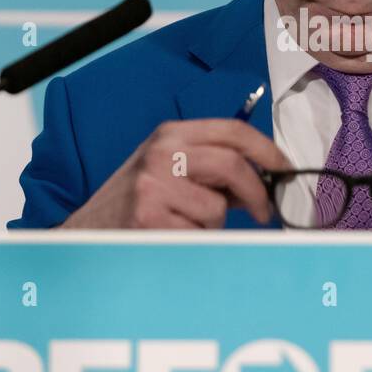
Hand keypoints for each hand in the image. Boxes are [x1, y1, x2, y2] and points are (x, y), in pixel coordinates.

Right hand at [62, 119, 289, 228]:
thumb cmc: (136, 202)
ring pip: (217, 208)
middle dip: (257, 193)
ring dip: (213, 225)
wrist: (86, 232)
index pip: (232, 129)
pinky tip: (170, 237)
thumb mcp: (168, 169)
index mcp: (170, 134)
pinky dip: (194, 242)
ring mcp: (153, 185)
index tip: (285, 169)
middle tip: (264, 212)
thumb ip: (212, 168)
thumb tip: (266, 179)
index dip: (266, 149)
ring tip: (186, 225)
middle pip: (233, 165)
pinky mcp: (148, 217)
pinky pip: (197, 235)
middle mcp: (161, 153)